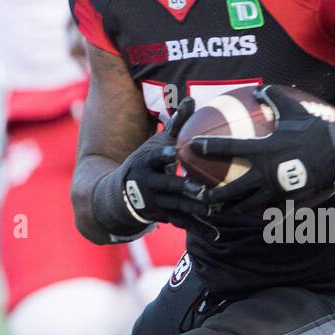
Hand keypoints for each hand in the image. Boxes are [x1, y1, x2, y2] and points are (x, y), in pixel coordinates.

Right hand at [97, 97, 207, 233]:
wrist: (118, 197)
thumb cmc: (146, 164)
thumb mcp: (155, 145)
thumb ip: (175, 126)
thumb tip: (190, 99)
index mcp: (146, 163)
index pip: (154, 158)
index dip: (162, 155)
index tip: (173, 154)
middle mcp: (148, 184)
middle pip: (167, 185)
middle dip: (182, 188)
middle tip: (200, 189)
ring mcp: (155, 202)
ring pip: (176, 206)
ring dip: (193, 208)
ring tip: (210, 209)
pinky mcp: (164, 216)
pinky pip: (183, 223)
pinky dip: (199, 228)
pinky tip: (215, 234)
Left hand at [190, 86, 334, 213]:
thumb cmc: (313, 130)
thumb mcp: (292, 110)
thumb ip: (272, 98)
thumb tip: (259, 88)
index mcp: (262, 150)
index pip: (228, 149)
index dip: (208, 147)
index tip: (192, 146)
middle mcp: (265, 173)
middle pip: (231, 189)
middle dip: (212, 193)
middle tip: (197, 194)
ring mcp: (276, 190)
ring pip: (246, 204)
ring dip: (229, 208)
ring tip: (215, 210)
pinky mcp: (288, 200)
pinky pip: (269, 211)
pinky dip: (257, 215)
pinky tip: (248, 217)